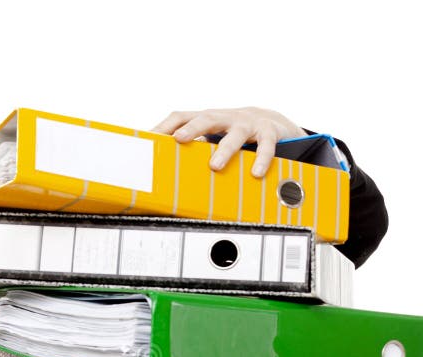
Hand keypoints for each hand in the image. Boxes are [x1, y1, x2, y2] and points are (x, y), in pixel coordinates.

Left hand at [151, 107, 305, 176]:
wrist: (273, 123)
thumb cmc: (233, 133)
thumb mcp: (211, 137)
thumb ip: (192, 148)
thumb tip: (163, 168)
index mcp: (207, 119)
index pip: (181, 116)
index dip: (165, 126)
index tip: (149, 138)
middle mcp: (225, 117)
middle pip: (206, 118)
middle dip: (192, 129)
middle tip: (179, 139)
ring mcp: (247, 123)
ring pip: (235, 134)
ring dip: (225, 150)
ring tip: (215, 166)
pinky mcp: (268, 132)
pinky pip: (265, 145)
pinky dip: (261, 159)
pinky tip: (255, 173)